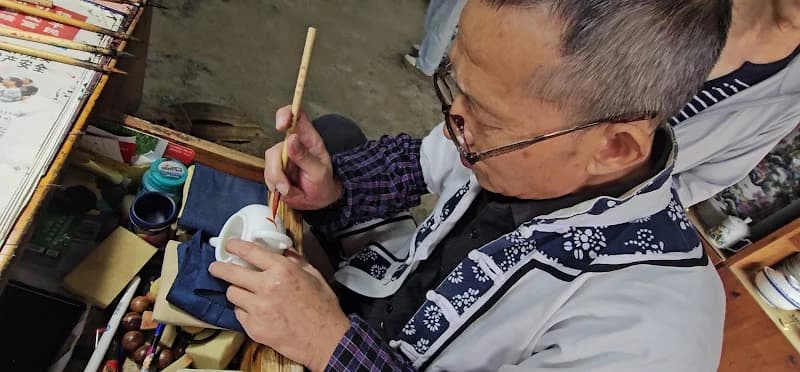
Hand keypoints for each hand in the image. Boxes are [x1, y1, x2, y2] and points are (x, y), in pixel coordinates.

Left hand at [208, 240, 349, 370]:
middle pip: (230, 273)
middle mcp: (266, 287)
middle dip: (219, 268)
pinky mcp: (253, 327)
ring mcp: (257, 309)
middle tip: (215, 267)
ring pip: (231, 294)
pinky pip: (238, 313)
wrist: (324, 340)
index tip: (229, 245)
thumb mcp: (314, 275)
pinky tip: (254, 311)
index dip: (235, 246)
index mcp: (282, 270)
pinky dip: (244, 310)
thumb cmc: (322, 307)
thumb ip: (295, 261)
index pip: (249, 252)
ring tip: (243, 292)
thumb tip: (283, 250)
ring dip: (236, 291)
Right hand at [264, 106, 342, 209]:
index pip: (296, 116)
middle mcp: (293, 144)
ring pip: (269, 165)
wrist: (319, 200)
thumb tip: (291, 139)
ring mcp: (282, 157)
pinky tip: (286, 191)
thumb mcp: (319, 171)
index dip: (285, 115)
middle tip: (287, 187)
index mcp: (308, 138)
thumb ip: (304, 156)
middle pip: (275, 149)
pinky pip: (267, 176)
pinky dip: (275, 187)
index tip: (280, 126)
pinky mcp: (275, 169)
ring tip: (290, 190)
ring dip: (277, 181)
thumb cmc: (323, 182)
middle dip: (277, 170)